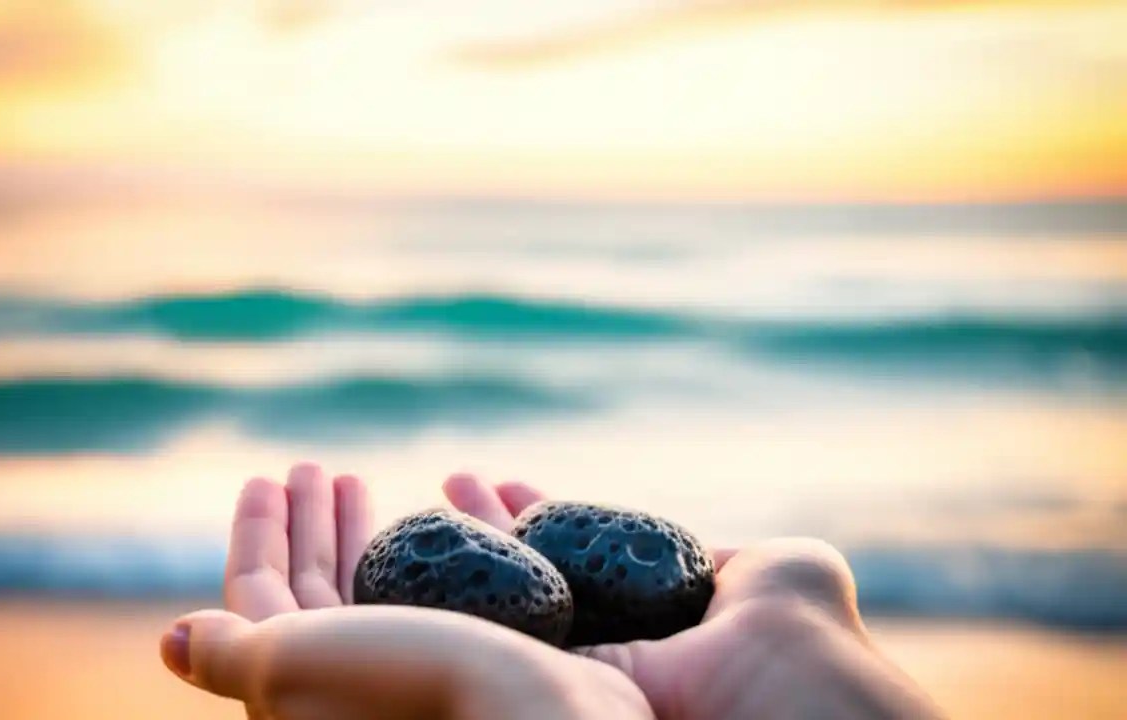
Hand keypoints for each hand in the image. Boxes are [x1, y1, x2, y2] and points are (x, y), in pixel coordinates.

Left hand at [158, 463, 653, 718]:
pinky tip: (431, 514)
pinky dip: (423, 547)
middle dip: (310, 526)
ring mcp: (416, 675)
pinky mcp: (473, 661)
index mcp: (302, 689)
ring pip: (373, 592)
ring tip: (357, 481)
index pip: (260, 600)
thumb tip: (169, 641)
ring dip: (359, 531)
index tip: (267, 476)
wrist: (542, 719)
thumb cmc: (407, 684)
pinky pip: (430, 593)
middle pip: (317, 591)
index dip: (257, 536)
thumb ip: (230, 650)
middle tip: (318, 469)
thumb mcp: (291, 662)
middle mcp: (356, 686)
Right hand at [443, 474, 946, 719]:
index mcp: (660, 615)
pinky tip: (434, 539)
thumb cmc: (797, 630)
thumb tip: (713, 554)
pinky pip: (502, 631)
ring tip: (444, 483)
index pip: (588, 557)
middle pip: (540, 572)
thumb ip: (726, 560)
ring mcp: (583, 663)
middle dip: (495, 525)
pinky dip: (463, 592)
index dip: (548, 517)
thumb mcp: (774, 572)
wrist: (778, 680)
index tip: (506, 479)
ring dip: (472, 543)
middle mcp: (614, 641)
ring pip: (512, 597)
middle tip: (453, 478)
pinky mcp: (557, 681)